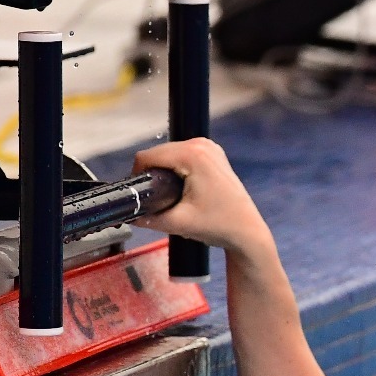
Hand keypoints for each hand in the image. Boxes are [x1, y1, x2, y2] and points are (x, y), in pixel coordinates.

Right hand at [130, 138, 273, 262]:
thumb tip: (128, 214)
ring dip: (163, 172)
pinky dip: (176, 170)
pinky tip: (181, 189)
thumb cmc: (219, 225)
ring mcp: (209, 147)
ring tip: (170, 197)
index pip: (148, 156)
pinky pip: (182, 156)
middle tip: (155, 200)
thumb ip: (148, 217)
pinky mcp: (212, 153)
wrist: (247, 231)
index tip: (139, 195)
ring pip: (169, 154)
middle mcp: (202, 144)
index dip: (137, 175)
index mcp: (193, 155)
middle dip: (151, 175)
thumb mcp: (178, 223)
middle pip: (158, 153)